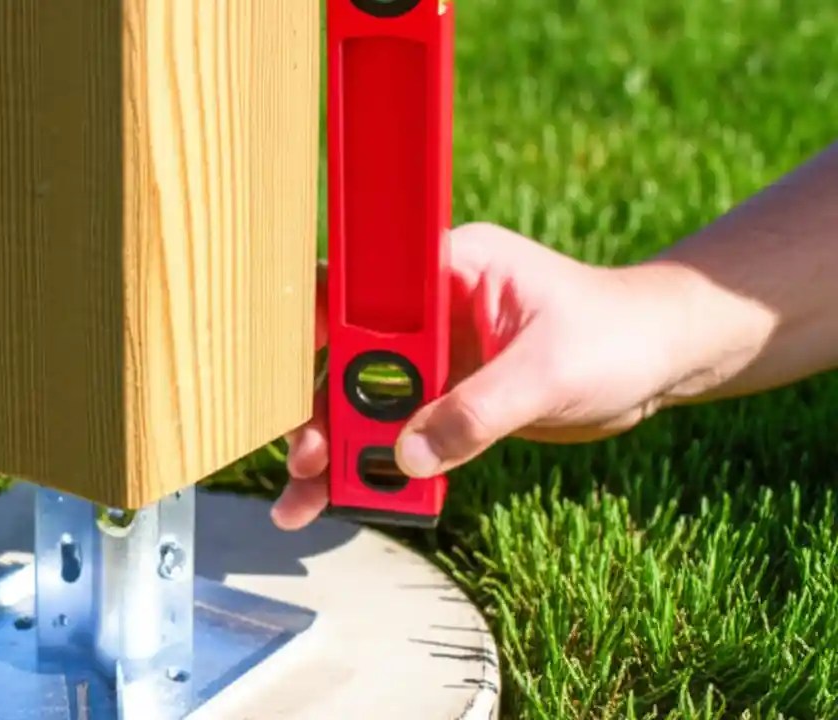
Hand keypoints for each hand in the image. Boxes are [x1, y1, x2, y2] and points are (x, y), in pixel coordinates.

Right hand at [272, 222, 707, 529]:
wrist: (661, 359)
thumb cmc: (618, 335)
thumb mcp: (548, 371)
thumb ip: (476, 411)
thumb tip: (405, 457)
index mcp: (447, 269)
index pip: (362, 291)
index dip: (319, 331)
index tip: (286, 376)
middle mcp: (429, 310)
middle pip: (352, 359)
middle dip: (321, 412)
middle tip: (303, 462)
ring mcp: (436, 355)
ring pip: (367, 403)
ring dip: (337, 451)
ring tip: (302, 504)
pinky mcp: (449, 396)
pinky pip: (400, 433)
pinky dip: (376, 466)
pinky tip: (349, 501)